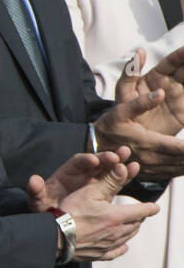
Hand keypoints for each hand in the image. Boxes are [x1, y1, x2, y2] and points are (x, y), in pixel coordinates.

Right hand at [26, 145, 158, 260]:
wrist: (55, 236)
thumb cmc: (70, 212)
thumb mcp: (89, 192)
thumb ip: (109, 181)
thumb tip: (124, 168)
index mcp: (117, 216)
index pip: (142, 211)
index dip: (149, 208)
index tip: (155, 207)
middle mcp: (117, 232)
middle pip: (136, 225)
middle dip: (139, 218)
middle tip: (140, 213)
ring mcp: (109, 245)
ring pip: (127, 237)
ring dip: (132, 230)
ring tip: (132, 225)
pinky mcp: (99, 254)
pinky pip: (116, 252)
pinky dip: (122, 248)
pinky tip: (123, 246)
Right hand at [94, 46, 183, 179]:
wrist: (93, 146)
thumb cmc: (108, 127)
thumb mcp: (121, 111)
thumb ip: (142, 103)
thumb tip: (160, 93)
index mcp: (147, 142)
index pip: (178, 147)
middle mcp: (150, 158)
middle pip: (181, 160)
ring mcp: (148, 168)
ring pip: (177, 168)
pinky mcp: (146, 173)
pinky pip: (169, 174)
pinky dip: (181, 170)